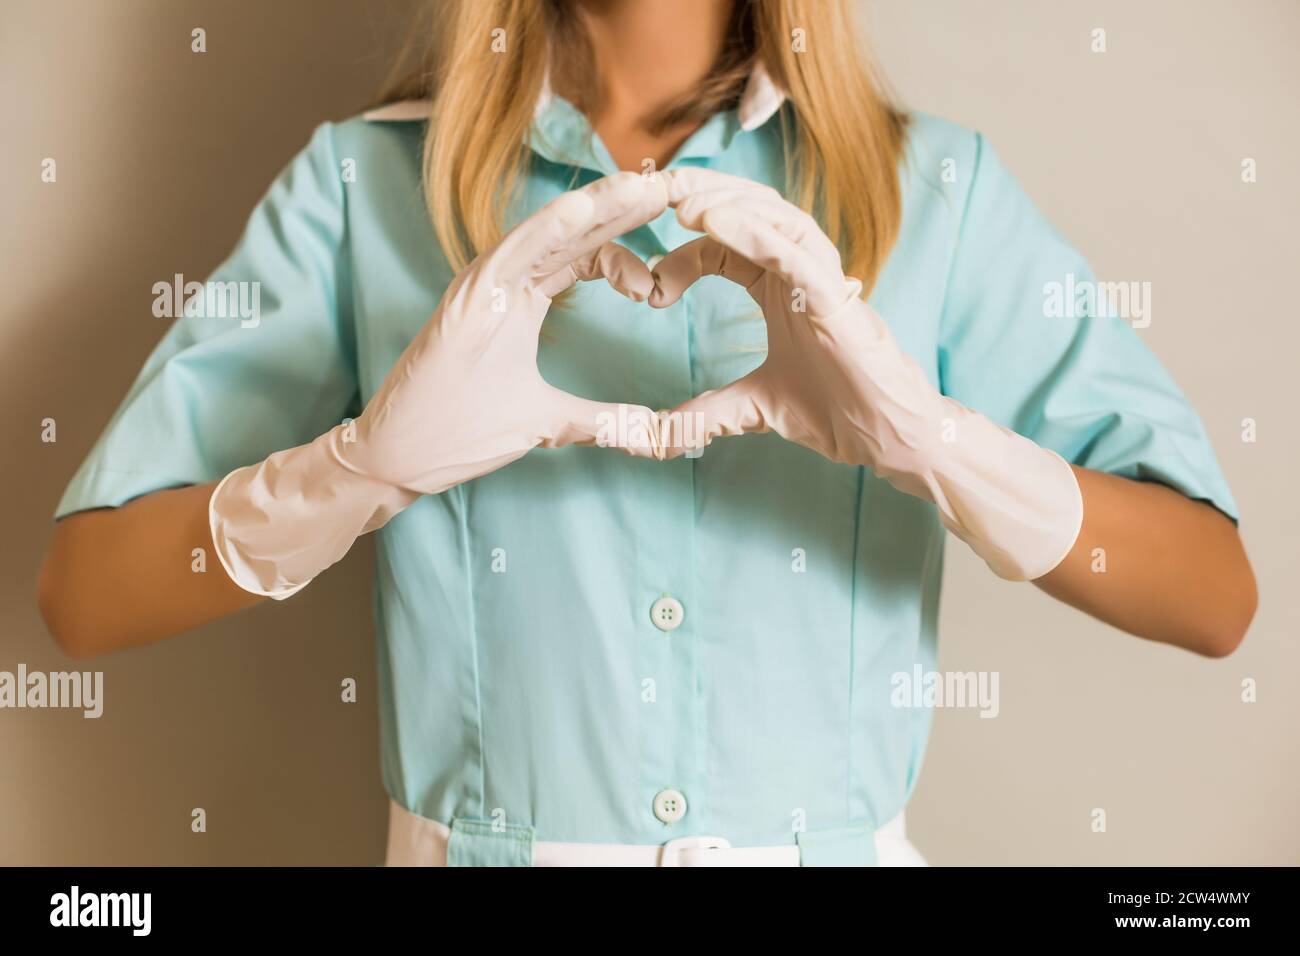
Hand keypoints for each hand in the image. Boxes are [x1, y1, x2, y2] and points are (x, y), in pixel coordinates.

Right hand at [337, 171, 668, 493]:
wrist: (401, 457)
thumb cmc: (463, 431)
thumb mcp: (550, 421)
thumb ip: (602, 420)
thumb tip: (650, 432)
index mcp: (521, 298)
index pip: (583, 255)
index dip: (625, 246)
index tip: (662, 275)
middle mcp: (503, 281)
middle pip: (572, 232)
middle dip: (621, 208)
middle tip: (666, 187)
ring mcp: (481, 285)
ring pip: (547, 231)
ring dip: (595, 205)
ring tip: (639, 186)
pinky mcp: (463, 298)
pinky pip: (510, 253)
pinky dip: (547, 228)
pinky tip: (582, 206)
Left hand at [649, 168, 1081, 580]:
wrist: (889, 437)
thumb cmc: (839, 411)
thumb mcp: (754, 407)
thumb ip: (709, 411)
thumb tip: (663, 433)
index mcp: (781, 288)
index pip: (726, 247)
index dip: (685, 252)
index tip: (649, 283)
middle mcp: (800, 272)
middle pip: (747, 212)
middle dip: (700, 194)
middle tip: (651, 189)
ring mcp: (821, 281)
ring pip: (772, 218)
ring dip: (724, 202)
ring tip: (679, 198)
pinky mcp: (835, 300)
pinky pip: (792, 253)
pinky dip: (753, 232)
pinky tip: (714, 220)